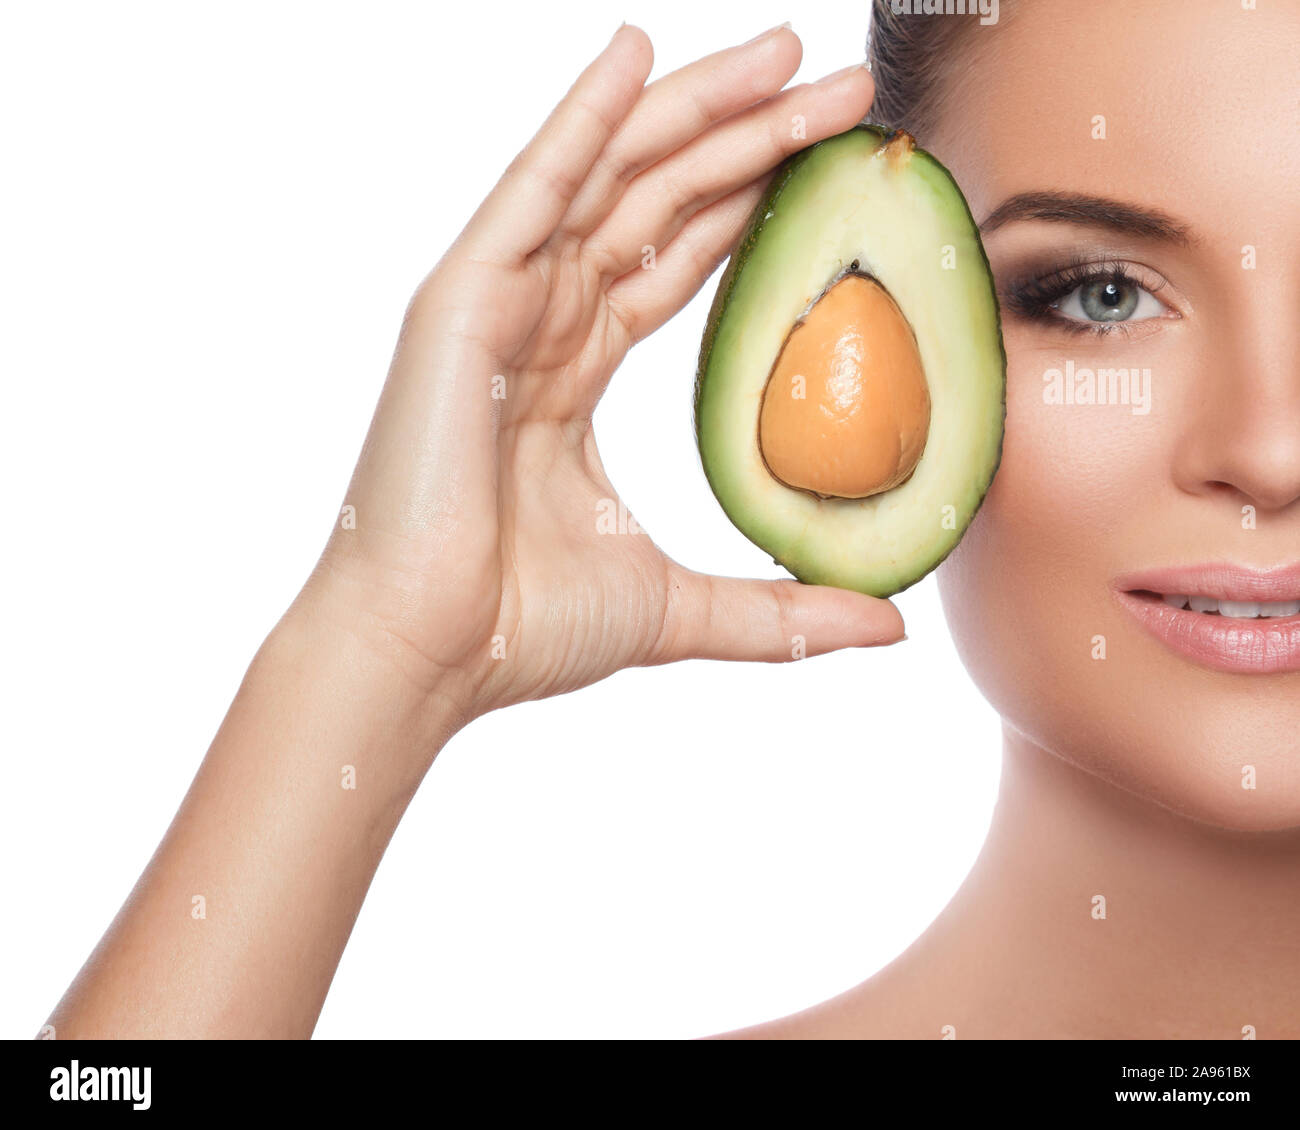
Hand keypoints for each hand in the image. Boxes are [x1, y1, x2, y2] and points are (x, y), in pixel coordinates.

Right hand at [306, 23, 903, 732]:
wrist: (426, 659)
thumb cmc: (518, 631)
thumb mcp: (680, 606)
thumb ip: (784, 613)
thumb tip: (891, 629)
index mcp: (574, 377)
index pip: (676, 260)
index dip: (751, 204)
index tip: (830, 162)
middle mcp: (539, 325)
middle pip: (657, 203)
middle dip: (747, 137)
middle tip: (835, 83)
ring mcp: (498, 309)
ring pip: (609, 180)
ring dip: (694, 109)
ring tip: (779, 52)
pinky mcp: (460, 305)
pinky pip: (533, 190)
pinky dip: (583, 119)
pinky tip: (638, 52)